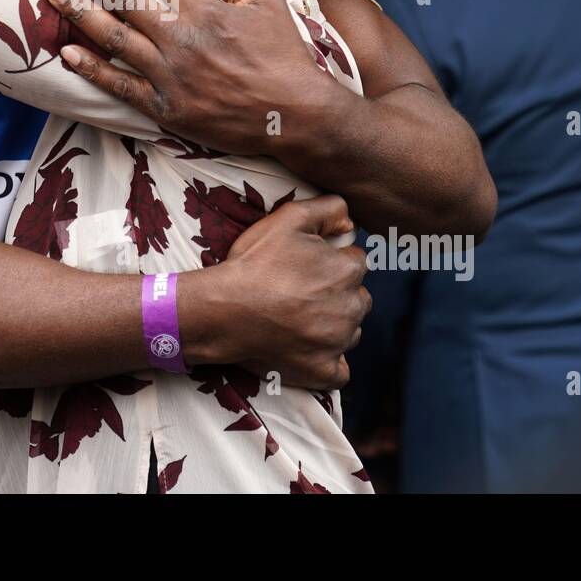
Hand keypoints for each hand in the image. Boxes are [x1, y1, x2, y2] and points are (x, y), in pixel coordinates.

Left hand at [47, 0, 344, 155]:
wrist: (295, 115)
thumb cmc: (283, 54)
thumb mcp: (263, 0)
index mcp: (202, 8)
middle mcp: (179, 38)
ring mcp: (168, 75)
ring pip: (112, 37)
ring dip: (78, 12)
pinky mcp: (165, 107)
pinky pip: (119, 85)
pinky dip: (91, 68)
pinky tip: (65, 53)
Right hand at [191, 195, 369, 389]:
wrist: (223, 310)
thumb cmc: (254, 263)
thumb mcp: (289, 218)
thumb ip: (328, 209)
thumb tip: (350, 222)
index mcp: (348, 271)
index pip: (355, 262)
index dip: (330, 260)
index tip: (305, 266)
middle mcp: (351, 308)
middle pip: (357, 297)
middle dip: (337, 293)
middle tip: (300, 292)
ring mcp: (338, 343)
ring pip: (349, 331)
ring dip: (333, 324)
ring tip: (297, 318)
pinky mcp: (323, 370)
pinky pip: (339, 371)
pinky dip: (329, 362)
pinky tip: (307, 350)